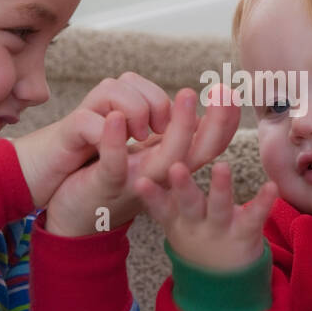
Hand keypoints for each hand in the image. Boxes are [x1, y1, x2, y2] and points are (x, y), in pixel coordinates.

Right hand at [8, 72, 174, 210]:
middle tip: (159, 132)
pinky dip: (105, 133)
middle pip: (133, 80)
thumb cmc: (88, 167)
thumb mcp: (130, 156)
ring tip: (139, 138)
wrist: (43, 179)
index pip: (151, 88)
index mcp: (120, 113)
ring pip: (113, 88)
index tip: (177, 130)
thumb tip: (198, 128)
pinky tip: (115, 149)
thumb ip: (159, 142)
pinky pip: (86, 120)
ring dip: (135, 110)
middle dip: (157, 103)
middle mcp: (102, 109)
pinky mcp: (67, 134)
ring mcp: (86, 118)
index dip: (174, 101)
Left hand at [43, 86, 243, 235]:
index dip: (226, 121)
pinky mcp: (107, 185)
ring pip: (168, 159)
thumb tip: (192, 113)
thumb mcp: (147, 155)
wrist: (77, 218)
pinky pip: (114, 164)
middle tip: (223, 92)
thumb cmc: (112, 178)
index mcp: (175, 167)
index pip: (210, 144)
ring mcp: (138, 182)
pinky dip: (116, 141)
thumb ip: (169, 136)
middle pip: (201, 152)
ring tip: (187, 94)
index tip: (233, 93)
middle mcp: (164, 177)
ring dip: (181, 126)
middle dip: (217, 122)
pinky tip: (116, 117)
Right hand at [135, 160, 278, 271]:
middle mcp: (197, 226)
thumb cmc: (196, 239)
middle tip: (176, 167)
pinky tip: (272, 186)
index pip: (161, 207)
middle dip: (183, 186)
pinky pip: (255, 217)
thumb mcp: (176, 224)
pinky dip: (263, 202)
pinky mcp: (246, 233)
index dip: (150, 196)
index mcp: (178, 222)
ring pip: (219, 208)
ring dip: (220, 188)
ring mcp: (222, 230)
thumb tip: (142, 168)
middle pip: (188, 205)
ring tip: (222, 166)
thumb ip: (163, 199)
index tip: (140, 182)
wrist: (222, 283)